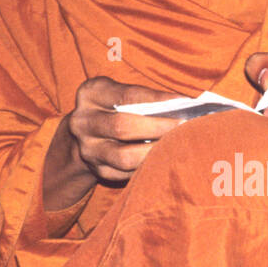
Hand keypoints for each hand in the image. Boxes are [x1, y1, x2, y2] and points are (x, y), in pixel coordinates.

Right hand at [43, 77, 180, 210]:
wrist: (85, 134)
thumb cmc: (114, 107)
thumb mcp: (118, 92)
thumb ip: (143, 97)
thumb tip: (183, 103)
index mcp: (91, 93)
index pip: (127, 95)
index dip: (157, 99)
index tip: (183, 101)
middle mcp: (83, 121)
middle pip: (122, 126)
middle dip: (158, 127)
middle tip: (185, 126)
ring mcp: (88, 149)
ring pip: (124, 157)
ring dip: (154, 152)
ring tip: (178, 146)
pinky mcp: (98, 170)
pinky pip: (126, 173)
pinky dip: (148, 167)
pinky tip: (165, 159)